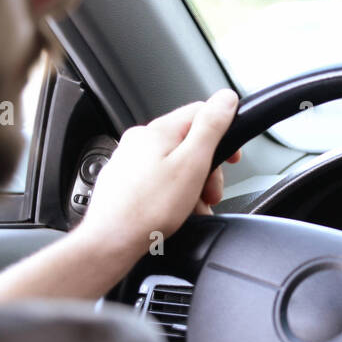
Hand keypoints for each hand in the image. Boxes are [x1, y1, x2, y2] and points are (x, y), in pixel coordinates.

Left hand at [79, 88, 241, 256]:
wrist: (110, 243)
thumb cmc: (148, 209)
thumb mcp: (192, 164)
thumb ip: (211, 127)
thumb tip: (225, 98)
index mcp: (158, 130)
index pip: (201, 112)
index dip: (223, 133)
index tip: (231, 158)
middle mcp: (139, 140)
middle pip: (188, 142)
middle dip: (207, 168)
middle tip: (211, 193)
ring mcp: (128, 161)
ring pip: (173, 164)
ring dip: (191, 185)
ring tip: (193, 208)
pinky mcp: (123, 181)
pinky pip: (157, 180)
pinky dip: (172, 194)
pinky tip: (175, 213)